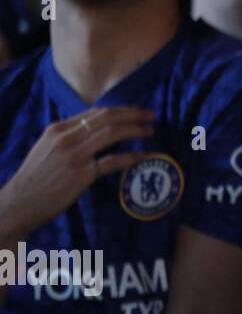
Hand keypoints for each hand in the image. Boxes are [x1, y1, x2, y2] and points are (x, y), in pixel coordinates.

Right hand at [0, 107, 154, 238]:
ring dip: (135, 130)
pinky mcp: (80, 175)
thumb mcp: (47, 148)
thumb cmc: (35, 177)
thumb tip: (97, 130)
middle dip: (133, 114)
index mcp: (57, 129)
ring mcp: (73, 156)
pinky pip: (112, 162)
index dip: (121, 110)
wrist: (19, 203)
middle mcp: (66, 138)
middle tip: (151, 116)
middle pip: (107, 118)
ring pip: (112, 134)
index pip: (96, 113)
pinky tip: (141, 156)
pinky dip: (130, 157)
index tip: (136, 112)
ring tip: (149, 132)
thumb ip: (69, 137)